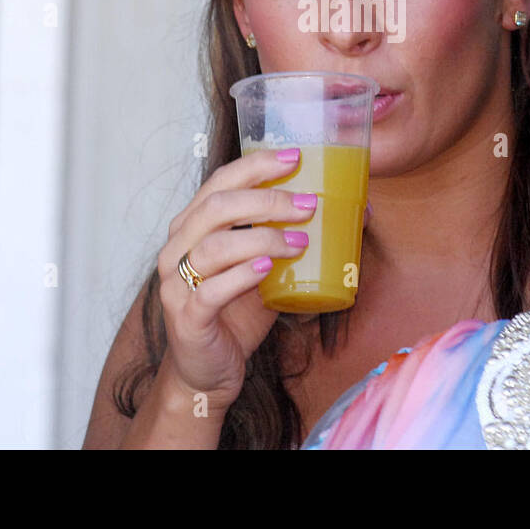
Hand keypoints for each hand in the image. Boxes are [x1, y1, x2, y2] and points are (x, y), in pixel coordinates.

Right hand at [155, 147, 316, 409]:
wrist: (207, 371)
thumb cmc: (234, 315)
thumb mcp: (265, 271)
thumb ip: (289, 242)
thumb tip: (352, 214)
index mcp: (193, 226)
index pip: (220, 182)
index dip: (256, 166)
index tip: (295, 157)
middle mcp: (177, 248)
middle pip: (217, 207)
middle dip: (267, 199)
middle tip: (308, 204)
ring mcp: (177, 282)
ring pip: (214, 245)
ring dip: (263, 238)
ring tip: (300, 241)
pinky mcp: (186, 317)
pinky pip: (211, 290)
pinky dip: (242, 275)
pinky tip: (268, 268)